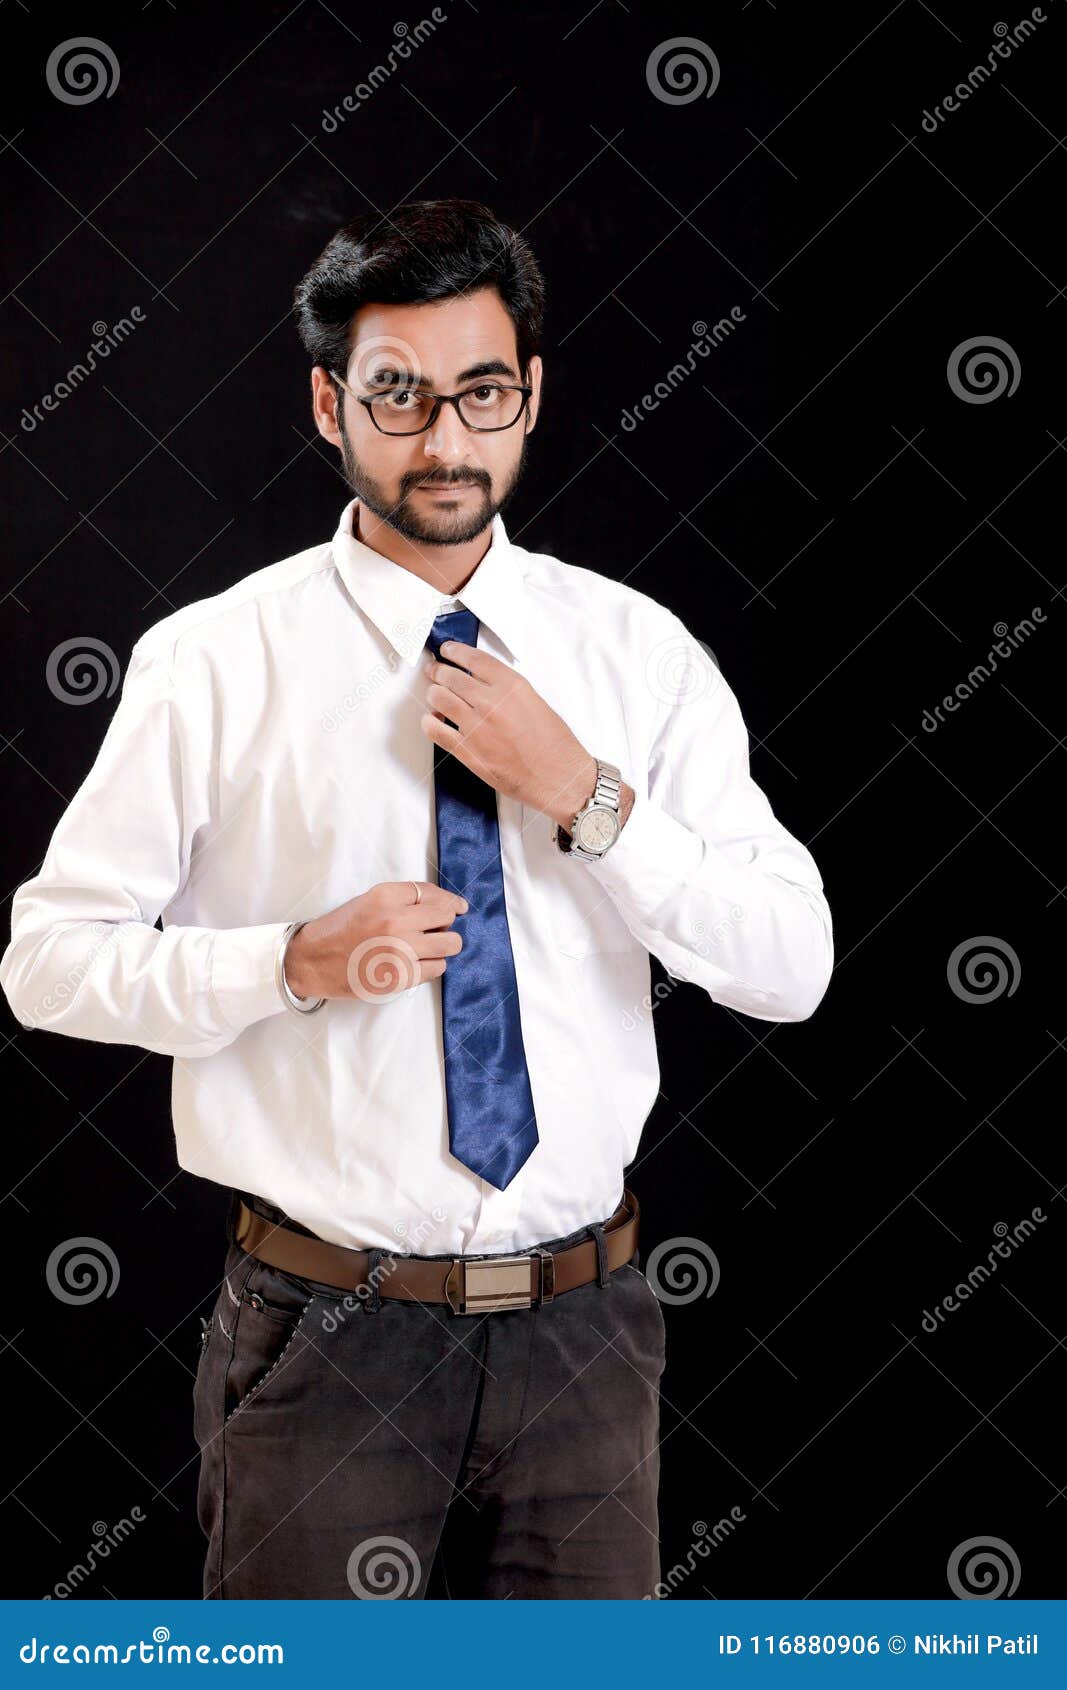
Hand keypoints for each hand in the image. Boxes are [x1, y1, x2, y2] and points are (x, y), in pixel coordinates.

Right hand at [285, 881, 468, 1001]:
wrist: (313, 961)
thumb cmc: (342, 929)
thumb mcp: (369, 900)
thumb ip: (405, 899)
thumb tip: (450, 905)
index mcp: (385, 896)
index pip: (433, 893)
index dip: (449, 901)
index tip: (457, 908)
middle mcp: (395, 921)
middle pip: (447, 917)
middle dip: (446, 924)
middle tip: (434, 931)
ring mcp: (399, 950)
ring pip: (449, 945)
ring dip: (442, 946)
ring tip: (425, 948)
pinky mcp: (400, 977)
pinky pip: (437, 968)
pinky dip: (430, 966)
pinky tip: (414, 963)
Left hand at [421, 640, 598, 828]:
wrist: (559, 778)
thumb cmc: (555, 746)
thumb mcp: (536, 702)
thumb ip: (508, 690)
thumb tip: (484, 684)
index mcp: (512, 687)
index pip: (474, 659)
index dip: (455, 651)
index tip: (447, 650)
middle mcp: (491, 703)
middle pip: (451, 676)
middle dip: (438, 671)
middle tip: (434, 670)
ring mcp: (476, 727)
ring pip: (439, 698)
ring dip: (433, 694)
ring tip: (434, 695)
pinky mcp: (467, 750)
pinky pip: (435, 730)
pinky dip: (429, 722)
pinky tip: (431, 720)